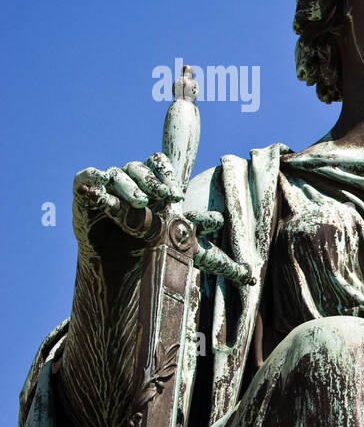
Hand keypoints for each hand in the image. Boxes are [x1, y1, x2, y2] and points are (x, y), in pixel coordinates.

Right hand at [72, 154, 222, 255]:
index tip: (176, 195)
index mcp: (149, 182)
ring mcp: (105, 185)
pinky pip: (86, 177)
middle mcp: (127, 179)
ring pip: (116, 174)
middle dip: (152, 180)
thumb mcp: (170, 232)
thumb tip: (217, 221)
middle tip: (164, 196)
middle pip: (137, 167)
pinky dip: (93, 176)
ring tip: (141, 203)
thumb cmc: (144, 243)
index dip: (166, 173)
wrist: (114, 263)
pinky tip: (102, 180)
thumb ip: (192, 224)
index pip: (157, 162)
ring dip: (130, 186)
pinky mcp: (83, 192)